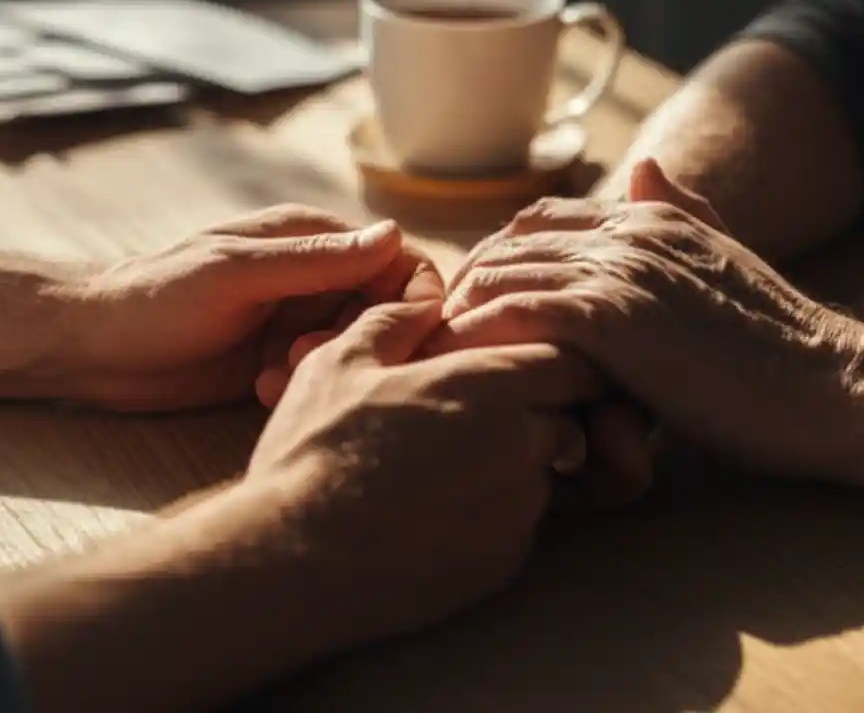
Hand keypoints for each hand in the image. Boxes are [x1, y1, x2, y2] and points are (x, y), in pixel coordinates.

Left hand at [59, 205, 440, 410]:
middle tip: (308, 358)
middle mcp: (313, 275)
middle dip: (362, 339)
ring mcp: (297, 318)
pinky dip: (305, 384)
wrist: (97, 349)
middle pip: (384, 307)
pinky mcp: (279, 359)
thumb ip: (315, 259)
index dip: (407, 298)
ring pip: (356, 344)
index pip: (396, 258)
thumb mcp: (238, 275)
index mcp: (310, 238)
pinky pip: (323, 370)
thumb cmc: (158, 298)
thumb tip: (393, 234)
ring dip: (330, 364)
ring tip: (275, 378)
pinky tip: (263, 392)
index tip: (382, 334)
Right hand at [245, 301, 603, 644]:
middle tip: (468, 412)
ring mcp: (518, 513)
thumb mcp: (339, 363)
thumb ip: (397, 321)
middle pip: (565, 418)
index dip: (548, 355)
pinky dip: (491, 511)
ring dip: (512, 463)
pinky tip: (432, 511)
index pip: (572, 361)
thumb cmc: (313, 454)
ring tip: (441, 467)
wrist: (291, 565)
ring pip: (542, 473)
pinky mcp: (503, 565)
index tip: (513, 358)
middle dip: (533, 410)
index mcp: (490, 387)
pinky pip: (517, 524)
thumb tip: (425, 297)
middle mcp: (523, 450)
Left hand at [432, 159, 863, 480]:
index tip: (464, 313)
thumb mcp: (725, 261)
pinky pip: (517, 311)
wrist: (831, 387)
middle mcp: (626, 230)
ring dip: (459, 315)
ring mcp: (618, 269)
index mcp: (647, 217)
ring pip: (500, 273)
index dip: (490, 265)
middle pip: (503, 244)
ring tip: (434, 360)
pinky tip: (464, 370)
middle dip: (460, 289)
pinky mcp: (614, 317)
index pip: (533, 223)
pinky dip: (481, 334)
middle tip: (432, 341)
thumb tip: (645, 168)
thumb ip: (684, 213)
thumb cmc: (775, 344)